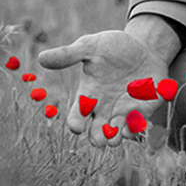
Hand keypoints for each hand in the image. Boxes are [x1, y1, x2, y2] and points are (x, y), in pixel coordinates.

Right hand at [36, 16, 180, 148]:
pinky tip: (135, 124)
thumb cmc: (113, 48)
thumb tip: (41, 58)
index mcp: (88, 96)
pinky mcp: (142, 111)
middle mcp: (104, 109)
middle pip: (96, 133)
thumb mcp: (91, 46)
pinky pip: (137, 126)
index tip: (77, 126)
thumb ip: (69, 54)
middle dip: (98, 139)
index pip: (76, 117)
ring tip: (116, 134)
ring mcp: (123, 112)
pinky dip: (136, 128)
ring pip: (117, 135)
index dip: (75, 124)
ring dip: (116, 138)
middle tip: (100, 138)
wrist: (144, 47)